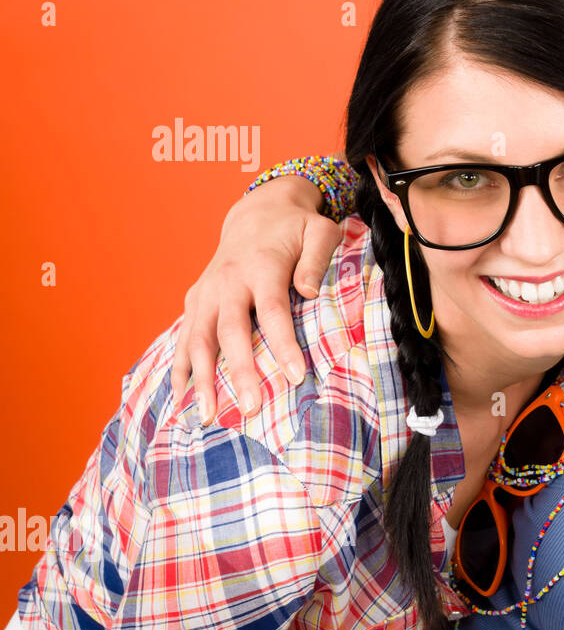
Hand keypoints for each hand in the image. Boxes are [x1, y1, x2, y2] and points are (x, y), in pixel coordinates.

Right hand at [169, 176, 342, 423]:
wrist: (257, 213)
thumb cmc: (295, 228)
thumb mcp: (319, 231)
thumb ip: (317, 258)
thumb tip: (310, 291)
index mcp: (260, 266)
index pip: (272, 311)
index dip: (283, 344)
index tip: (297, 376)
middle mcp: (227, 281)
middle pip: (230, 331)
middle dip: (239, 372)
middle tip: (252, 408)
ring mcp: (206, 292)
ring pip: (198, 340)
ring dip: (201, 379)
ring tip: (206, 417)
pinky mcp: (195, 301)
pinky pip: (184, 338)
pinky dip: (180, 368)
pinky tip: (181, 400)